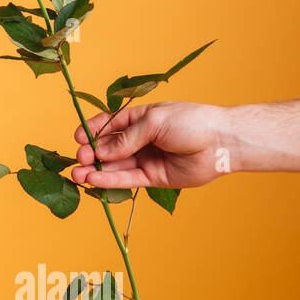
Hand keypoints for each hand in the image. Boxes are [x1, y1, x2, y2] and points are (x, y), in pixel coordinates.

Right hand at [70, 101, 231, 189]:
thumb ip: (127, 138)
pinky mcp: (153, 178)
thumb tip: (101, 152)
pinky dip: (110, 181)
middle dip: (91, 153)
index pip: (109, 124)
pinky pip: (127, 180)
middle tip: (79, 158)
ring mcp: (146, 159)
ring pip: (115, 166)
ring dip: (95, 170)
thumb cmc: (191, 122)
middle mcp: (141, 139)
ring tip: (77, 175)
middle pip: (108, 147)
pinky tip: (94, 180)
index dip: (92, 131)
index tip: (78, 137)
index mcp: (140, 118)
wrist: (221, 142)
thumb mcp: (154, 122)